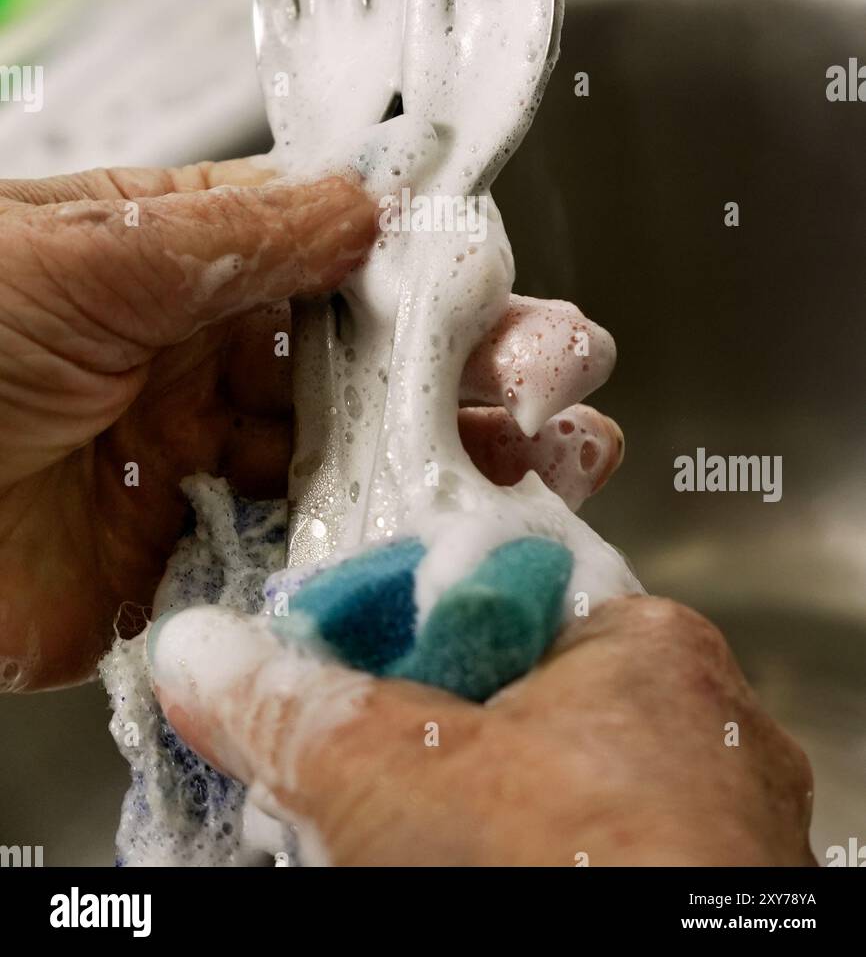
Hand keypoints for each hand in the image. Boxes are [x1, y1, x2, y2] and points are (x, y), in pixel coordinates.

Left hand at [0, 162, 621, 690]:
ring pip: (340, 463)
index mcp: (170, 272)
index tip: (504, 289)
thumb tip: (361, 200)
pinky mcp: (175, 573)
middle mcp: (191, 367)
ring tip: (543, 459)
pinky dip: (364, 558)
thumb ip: (231, 232)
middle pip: (355, 366)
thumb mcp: (79, 252)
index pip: (326, 263)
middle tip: (557, 378)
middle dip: (461, 368)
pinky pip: (287, 565)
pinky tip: (438, 542)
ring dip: (439, 461)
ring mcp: (190, 473)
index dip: (421, 273)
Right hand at [150, 594, 815, 867]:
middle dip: (418, 736)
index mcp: (647, 644)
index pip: (497, 594)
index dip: (397, 630)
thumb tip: (202, 656)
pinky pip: (582, 848)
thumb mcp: (394, 774)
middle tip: (341, 780)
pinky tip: (445, 872)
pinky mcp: (700, 893)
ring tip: (377, 844)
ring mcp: (711, 826)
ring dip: (459, 809)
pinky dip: (514, 855)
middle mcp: (701, 726)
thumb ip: (296, 706)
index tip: (324, 670)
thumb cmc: (565, 874)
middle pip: (518, 698)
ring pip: (550, 788)